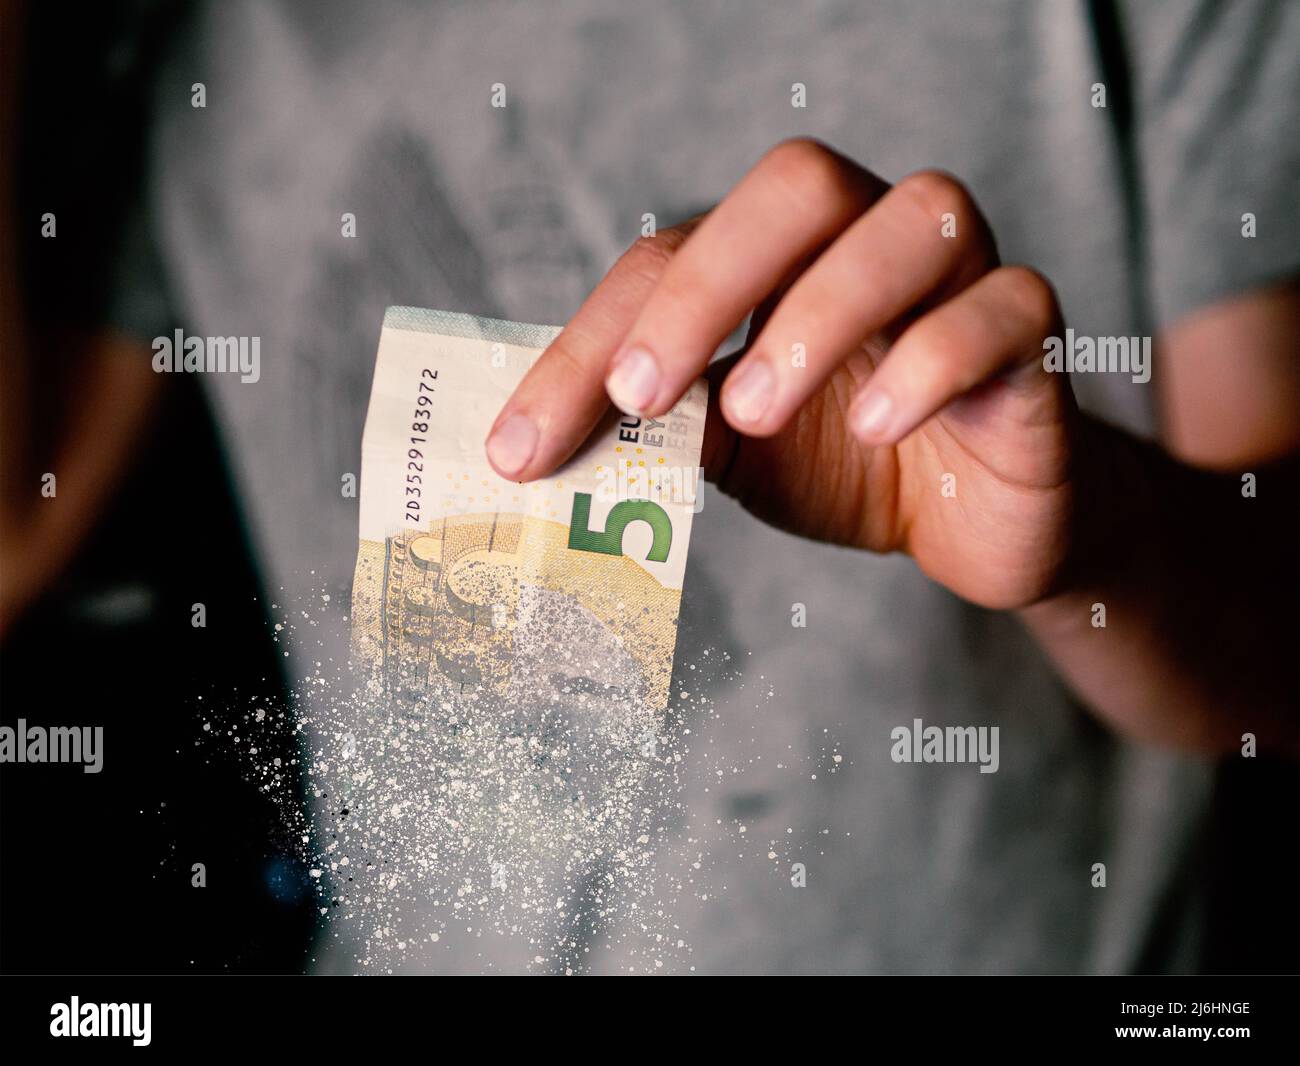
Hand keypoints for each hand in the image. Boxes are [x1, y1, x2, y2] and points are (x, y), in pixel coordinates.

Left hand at [486, 139, 1077, 609]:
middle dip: (704, 286)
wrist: (975, 525)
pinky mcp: (1032, 338)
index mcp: (779, 258)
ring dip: (818, 314)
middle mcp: (868, 239)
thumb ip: (667, 429)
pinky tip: (883, 427)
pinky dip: (934, 361)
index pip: (670, 259)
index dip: (585, 347)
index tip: (525, 448)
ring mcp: (961, 276)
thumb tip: (550, 448)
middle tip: (641, 392)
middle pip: (798, 186)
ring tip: (755, 411)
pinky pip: (1006, 308)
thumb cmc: (849, 468)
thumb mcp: (736, 454)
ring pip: (913, 222)